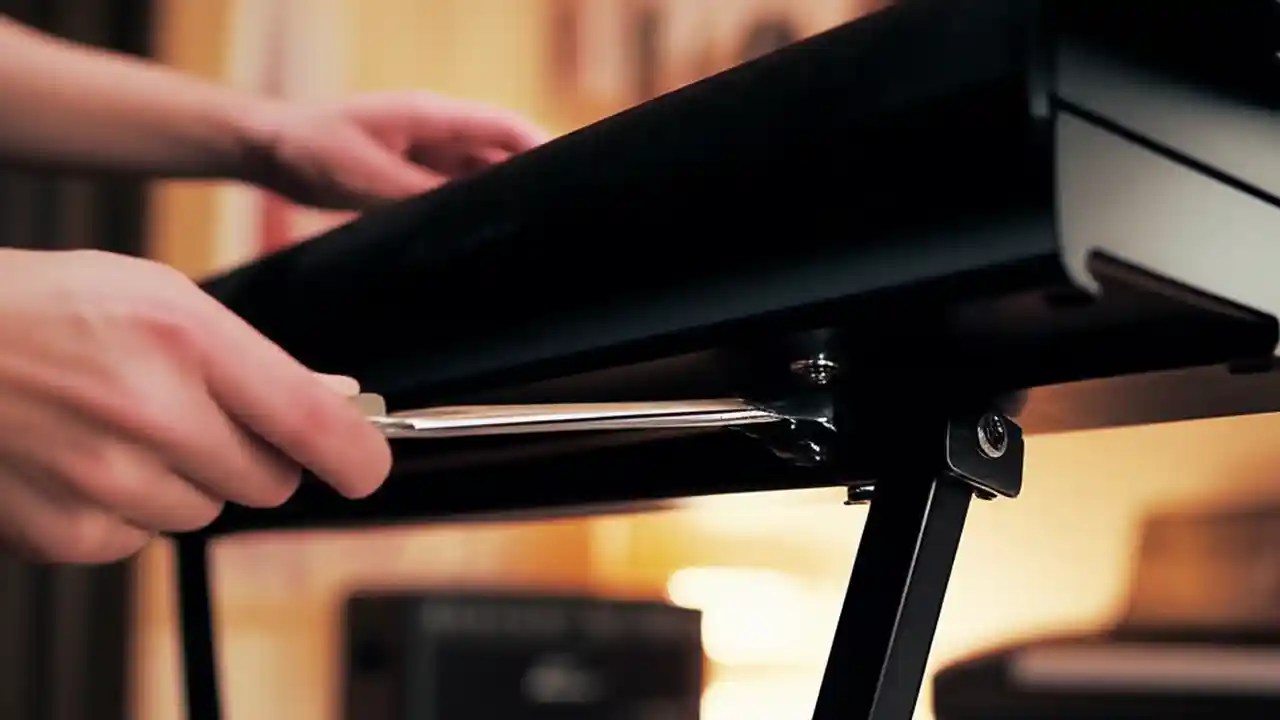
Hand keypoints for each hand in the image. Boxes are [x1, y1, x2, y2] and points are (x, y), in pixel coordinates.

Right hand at [0, 248, 391, 563]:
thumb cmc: (41, 312)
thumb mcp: (155, 296)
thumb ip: (250, 356)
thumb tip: (335, 398)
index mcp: (185, 339)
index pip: (312, 423)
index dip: (358, 455)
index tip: (367, 466)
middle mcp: (152, 413)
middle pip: (269, 482)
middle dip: (255, 458)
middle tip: (202, 420)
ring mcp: (107, 480)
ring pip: (205, 513)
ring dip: (184, 482)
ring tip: (122, 429)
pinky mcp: (66, 533)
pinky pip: (140, 540)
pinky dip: (124, 510)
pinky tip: (82, 461)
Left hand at [244, 91, 549, 209]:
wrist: (268, 149)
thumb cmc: (311, 150)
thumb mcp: (366, 178)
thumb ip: (419, 196)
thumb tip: (467, 218)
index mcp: (430, 116)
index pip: (503, 127)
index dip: (542, 148)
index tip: (571, 173)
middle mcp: (435, 132)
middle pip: (499, 155)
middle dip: (528, 182)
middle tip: (554, 216)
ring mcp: (424, 154)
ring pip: (478, 180)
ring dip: (497, 203)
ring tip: (523, 235)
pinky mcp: (410, 176)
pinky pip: (451, 196)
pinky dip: (467, 215)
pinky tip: (478, 240)